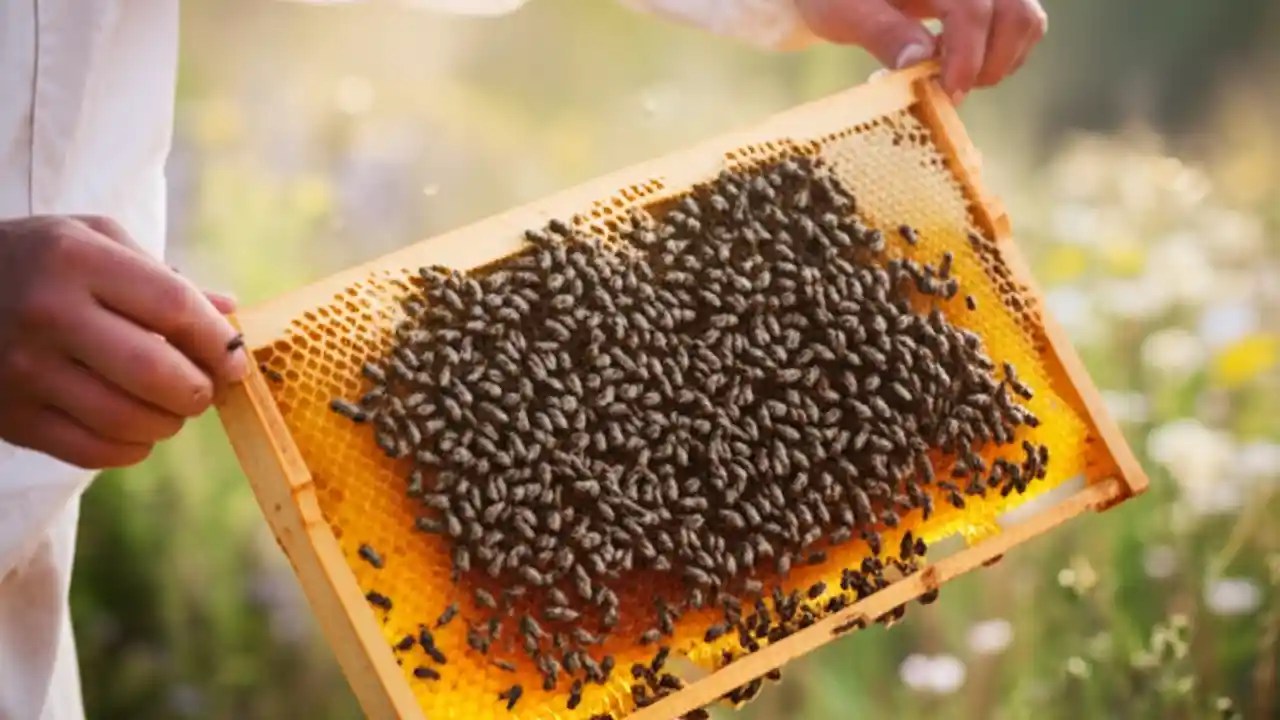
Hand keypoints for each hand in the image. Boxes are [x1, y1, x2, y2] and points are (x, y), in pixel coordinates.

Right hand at [0, 216, 247, 468]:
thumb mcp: (93, 241)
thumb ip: (163, 278)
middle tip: (203, 388)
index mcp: (77, 261)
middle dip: (200, 390)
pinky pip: (94, 451)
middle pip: (157, 373)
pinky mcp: (11, 417)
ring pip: (130, 420)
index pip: (175, 308)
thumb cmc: (36, 261)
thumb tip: (230, 313)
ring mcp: (24, 371)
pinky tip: (133, 426)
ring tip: (167, 406)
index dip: (219, 342)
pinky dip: (131, 447)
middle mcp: (48, 315)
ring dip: (168, 422)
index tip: (234, 361)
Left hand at [795, 0, 1047, 102]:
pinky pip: (1023, 23)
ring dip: (999, 60)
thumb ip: (881, 32)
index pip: (972, 8)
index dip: (966, 56)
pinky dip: (1002, 52)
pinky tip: (960, 64)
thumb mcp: (843, 11)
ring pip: (1027, 19)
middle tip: (950, 93)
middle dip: (988, 63)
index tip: (948, 93)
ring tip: (953, 77)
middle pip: (1015, 13)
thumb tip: (917, 64)